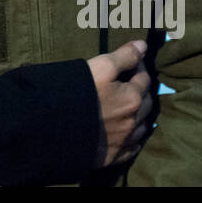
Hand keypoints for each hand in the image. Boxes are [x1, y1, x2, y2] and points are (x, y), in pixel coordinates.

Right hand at [87, 39, 153, 167]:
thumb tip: (143, 46)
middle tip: (132, 83)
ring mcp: (124, 141)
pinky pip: (132, 148)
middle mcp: (133, 121)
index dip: (139, 66)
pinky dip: (133, 139)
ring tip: (131, 108)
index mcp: (133, 98)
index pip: (144, 77)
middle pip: (147, 103)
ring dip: (140, 116)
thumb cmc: (77, 92)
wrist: (54, 128)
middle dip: (142, 90)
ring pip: (142, 127)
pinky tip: (128, 134)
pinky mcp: (113, 156)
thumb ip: (124, 57)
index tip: (133, 60)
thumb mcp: (100, 67)